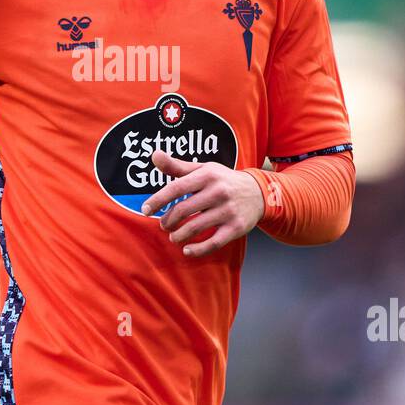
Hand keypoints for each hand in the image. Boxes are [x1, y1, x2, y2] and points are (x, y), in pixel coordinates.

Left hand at [139, 150, 265, 257]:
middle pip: (184, 210)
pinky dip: (198, 249)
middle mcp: (218, 192)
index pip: (176, 187)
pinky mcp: (236, 228)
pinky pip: (213, 243)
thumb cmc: (223, 181)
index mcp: (207, 176)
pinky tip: (187, 250)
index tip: (145, 210)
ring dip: (179, 235)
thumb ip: (177, 166)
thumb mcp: (203, 169)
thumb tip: (154, 155)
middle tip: (164, 225)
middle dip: (168, 220)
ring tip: (174, 236)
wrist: (259, 192)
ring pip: (195, 227)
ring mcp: (228, 211)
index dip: (158, 200)